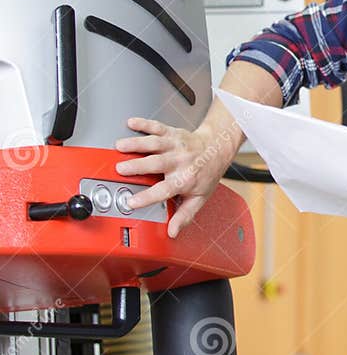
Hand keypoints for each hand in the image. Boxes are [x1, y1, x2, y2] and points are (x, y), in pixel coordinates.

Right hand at [115, 117, 235, 237]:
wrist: (218, 147)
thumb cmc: (207, 172)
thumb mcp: (200, 197)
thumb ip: (185, 215)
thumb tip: (172, 231)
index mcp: (185, 179)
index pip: (164, 190)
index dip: (148, 197)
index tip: (132, 202)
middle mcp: (180, 161)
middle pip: (157, 163)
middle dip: (138, 165)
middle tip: (121, 169)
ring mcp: (175, 145)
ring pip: (155, 143)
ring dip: (136, 144)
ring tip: (119, 147)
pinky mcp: (172, 132)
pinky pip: (157, 126)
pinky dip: (144, 123)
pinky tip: (131, 123)